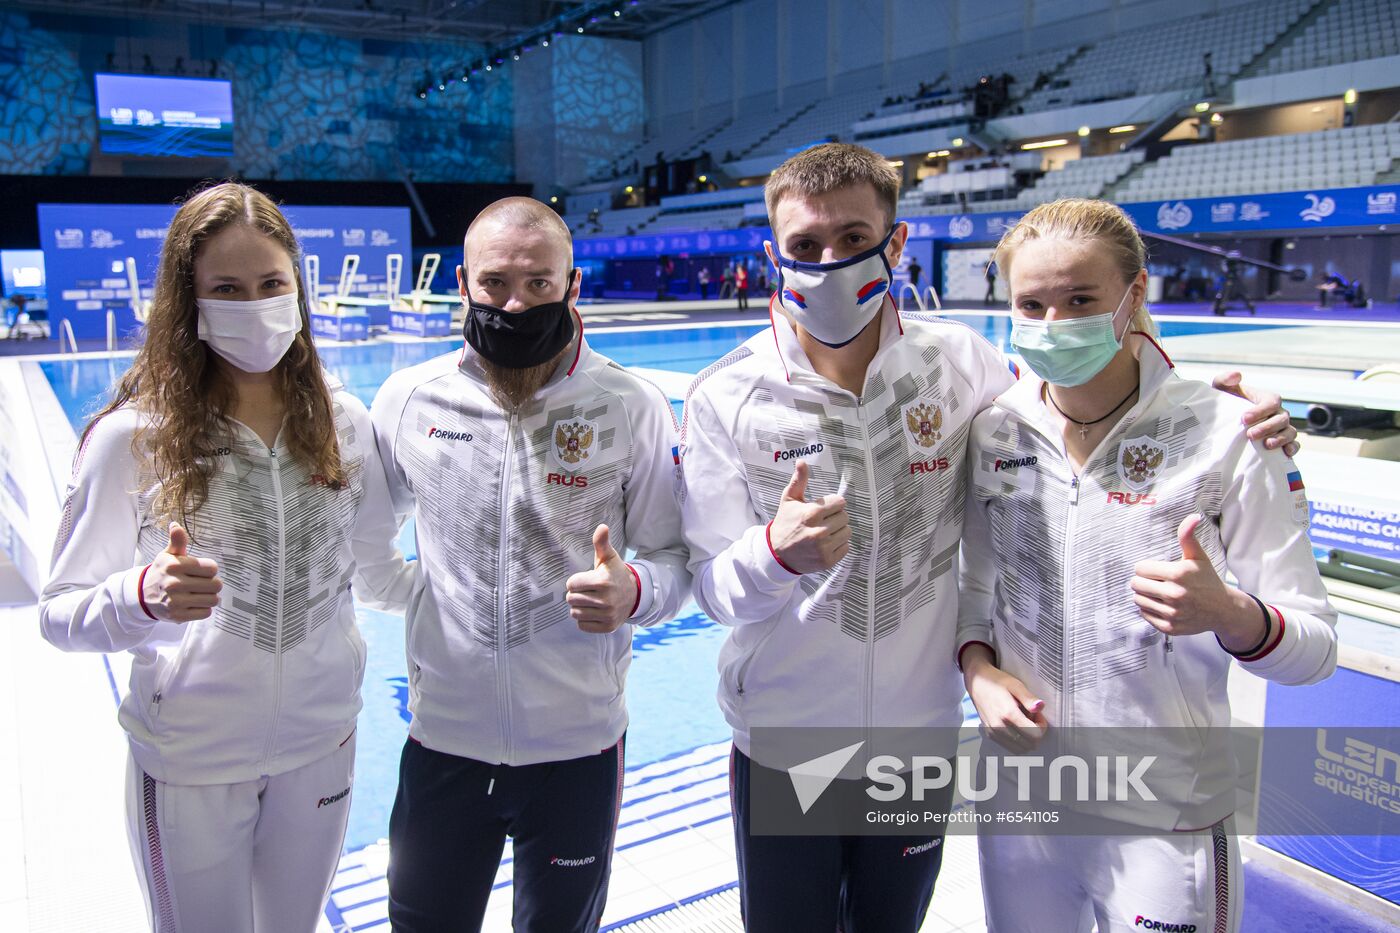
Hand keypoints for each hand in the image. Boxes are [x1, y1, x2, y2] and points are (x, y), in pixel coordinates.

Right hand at [142, 522, 221, 622]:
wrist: (143, 595)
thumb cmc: (162, 572)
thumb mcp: (168, 555)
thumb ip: (177, 541)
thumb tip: (175, 525)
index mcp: (174, 566)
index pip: (212, 568)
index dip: (210, 569)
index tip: (202, 571)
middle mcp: (174, 584)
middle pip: (216, 585)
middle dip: (212, 584)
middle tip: (203, 583)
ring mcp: (175, 602)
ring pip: (213, 600)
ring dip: (210, 597)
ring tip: (200, 594)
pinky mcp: (178, 616)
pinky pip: (206, 613)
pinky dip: (204, 609)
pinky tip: (194, 604)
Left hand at [565, 525, 637, 634]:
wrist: (634, 595)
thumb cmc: (615, 574)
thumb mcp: (609, 557)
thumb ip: (602, 543)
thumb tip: (602, 526)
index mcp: (603, 581)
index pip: (571, 584)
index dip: (576, 581)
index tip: (586, 580)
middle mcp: (606, 600)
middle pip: (571, 599)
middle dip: (576, 594)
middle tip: (588, 591)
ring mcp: (607, 615)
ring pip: (575, 613)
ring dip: (580, 607)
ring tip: (591, 601)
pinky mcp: (607, 627)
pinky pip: (582, 625)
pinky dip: (585, 620)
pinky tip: (595, 612)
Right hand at [768, 461, 850, 572]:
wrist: (777, 553)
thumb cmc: (785, 523)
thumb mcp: (789, 500)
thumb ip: (799, 480)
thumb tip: (802, 461)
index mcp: (812, 513)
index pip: (840, 502)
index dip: (832, 504)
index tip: (824, 509)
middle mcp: (819, 531)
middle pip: (845, 517)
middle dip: (835, 517)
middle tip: (823, 521)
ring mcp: (824, 548)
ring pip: (847, 532)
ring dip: (838, 531)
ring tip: (824, 532)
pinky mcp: (828, 561)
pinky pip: (846, 547)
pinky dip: (838, 545)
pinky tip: (826, 544)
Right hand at [962, 648, 1047, 752]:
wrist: (976, 682)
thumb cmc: (996, 681)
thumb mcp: (1015, 685)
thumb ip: (1029, 698)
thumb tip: (1040, 707)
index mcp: (1008, 714)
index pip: (1035, 735)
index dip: (1041, 725)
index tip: (1037, 714)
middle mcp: (999, 727)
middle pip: (1030, 745)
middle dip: (1036, 732)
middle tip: (1031, 717)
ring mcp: (993, 732)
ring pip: (1020, 749)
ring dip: (1027, 738)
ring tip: (1023, 722)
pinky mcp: (990, 734)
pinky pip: (1010, 747)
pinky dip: (1017, 740)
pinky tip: (1015, 726)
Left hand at [1130, 514, 1262, 645]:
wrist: (1223, 610)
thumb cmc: (1207, 580)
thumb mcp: (1198, 557)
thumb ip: (1188, 536)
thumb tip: (1193, 516)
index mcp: (1179, 574)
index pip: (1140, 569)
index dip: (1146, 568)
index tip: (1156, 570)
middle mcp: (1175, 595)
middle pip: (1136, 585)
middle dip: (1142, 581)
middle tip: (1154, 581)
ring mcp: (1173, 613)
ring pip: (1138, 600)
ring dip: (1145, 595)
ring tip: (1158, 592)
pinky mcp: (1170, 628)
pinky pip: (1145, 615)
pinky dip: (1149, 609)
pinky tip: (1162, 604)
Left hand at [1212, 371, 1299, 456]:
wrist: (1228, 422)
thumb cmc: (1228, 403)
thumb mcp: (1222, 390)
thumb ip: (1226, 380)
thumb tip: (1236, 375)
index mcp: (1268, 399)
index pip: (1271, 402)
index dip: (1260, 411)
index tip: (1244, 419)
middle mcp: (1278, 413)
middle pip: (1282, 418)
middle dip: (1267, 427)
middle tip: (1250, 435)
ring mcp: (1283, 428)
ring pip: (1290, 432)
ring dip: (1280, 439)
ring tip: (1266, 445)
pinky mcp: (1284, 442)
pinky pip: (1295, 445)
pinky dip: (1293, 448)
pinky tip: (1285, 453)